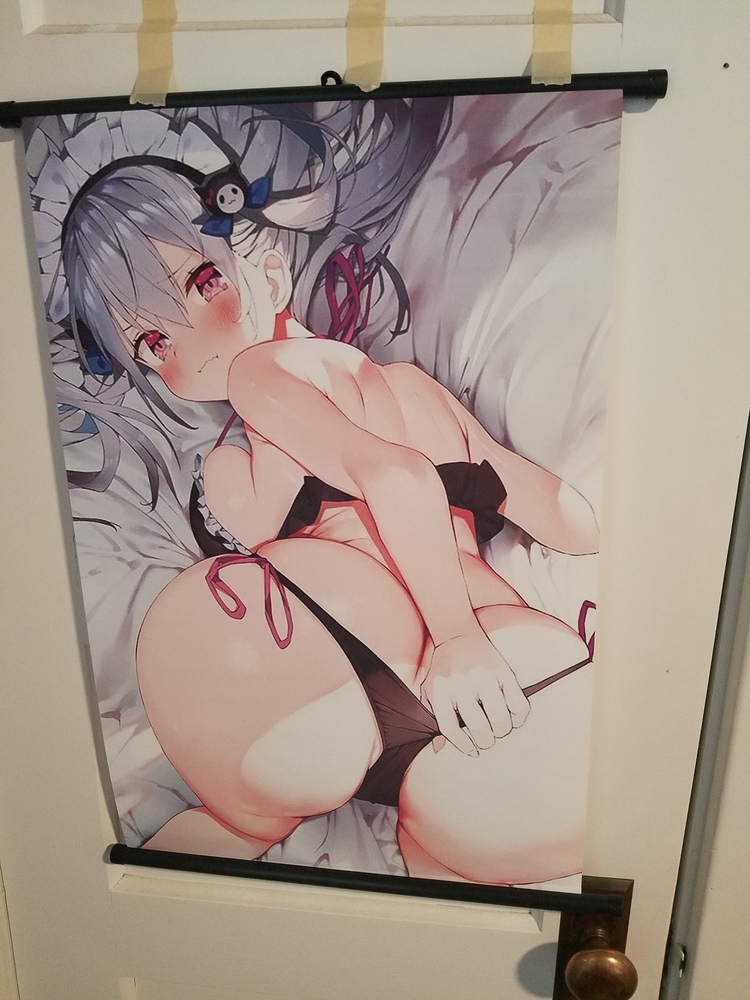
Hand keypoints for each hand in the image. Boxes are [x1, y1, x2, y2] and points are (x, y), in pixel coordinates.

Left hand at [421, 629, 530, 754]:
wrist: (458, 636)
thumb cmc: (444, 671)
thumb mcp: (430, 691)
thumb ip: (432, 718)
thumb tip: (439, 749)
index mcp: (441, 691)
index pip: (451, 729)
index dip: (463, 745)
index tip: (473, 751)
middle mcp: (462, 684)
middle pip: (479, 728)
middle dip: (486, 740)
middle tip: (487, 739)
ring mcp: (484, 677)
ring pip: (501, 719)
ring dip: (502, 730)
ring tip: (499, 728)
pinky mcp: (503, 671)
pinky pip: (518, 704)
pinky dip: (518, 716)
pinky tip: (512, 716)